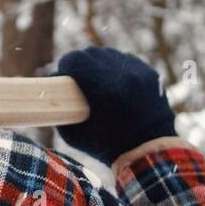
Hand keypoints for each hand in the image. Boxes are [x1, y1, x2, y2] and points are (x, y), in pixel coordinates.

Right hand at [55, 47, 176, 166]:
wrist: (147, 151)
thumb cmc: (107, 146)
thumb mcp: (74, 134)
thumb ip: (60, 108)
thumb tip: (54, 83)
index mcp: (102, 88)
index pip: (76, 59)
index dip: (67, 64)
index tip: (65, 73)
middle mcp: (122, 75)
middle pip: (92, 53)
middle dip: (82, 63)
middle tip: (79, 78)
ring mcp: (139, 72)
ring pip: (110, 54)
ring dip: (100, 64)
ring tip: (98, 80)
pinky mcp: (150, 74)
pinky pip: (127, 61)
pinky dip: (118, 69)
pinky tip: (116, 83)